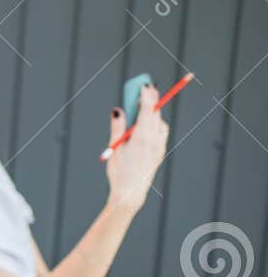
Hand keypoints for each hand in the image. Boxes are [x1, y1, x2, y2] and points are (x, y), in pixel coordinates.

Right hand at [105, 83, 168, 211]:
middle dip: (150, 99)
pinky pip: (161, 131)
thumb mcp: (115, 147)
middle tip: (145, 88)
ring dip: (152, 112)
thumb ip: (118, 126)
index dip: (146, 95)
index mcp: (141, 137)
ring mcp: (159, 145)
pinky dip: (155, 123)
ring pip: (159, 121)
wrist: (131, 192)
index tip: (145, 85)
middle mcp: (154, 139)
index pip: (148, 109)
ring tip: (142, 108)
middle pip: (155, 112)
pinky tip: (145, 125)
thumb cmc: (119, 171)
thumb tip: (118, 109)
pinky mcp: (160, 150)